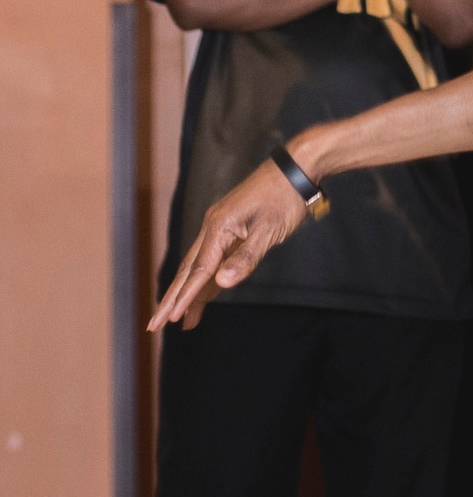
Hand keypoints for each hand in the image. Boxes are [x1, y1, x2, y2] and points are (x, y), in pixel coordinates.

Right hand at [149, 158, 308, 330]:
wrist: (293, 171)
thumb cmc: (284, 199)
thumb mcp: (269, 231)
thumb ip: (246, 259)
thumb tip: (222, 283)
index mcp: (219, 228)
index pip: (198, 271)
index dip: (185, 296)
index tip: (170, 318)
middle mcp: (213, 229)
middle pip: (188, 271)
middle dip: (173, 299)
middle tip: (155, 325)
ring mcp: (220, 230)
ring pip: (198, 268)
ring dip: (188, 294)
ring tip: (177, 320)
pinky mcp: (231, 232)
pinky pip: (212, 261)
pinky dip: (206, 281)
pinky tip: (202, 298)